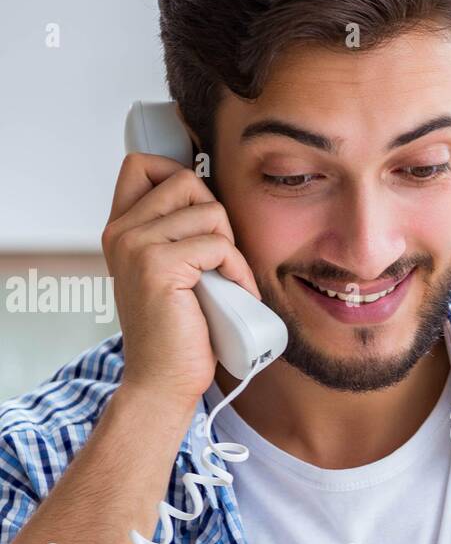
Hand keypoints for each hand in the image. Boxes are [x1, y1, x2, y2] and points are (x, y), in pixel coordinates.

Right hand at [102, 152, 261, 412]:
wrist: (162, 380)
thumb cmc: (175, 331)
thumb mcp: (168, 272)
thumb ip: (173, 233)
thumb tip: (208, 197)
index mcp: (120, 229)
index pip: (141, 164)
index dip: (178, 174)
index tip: (200, 212)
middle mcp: (121, 232)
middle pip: (185, 181)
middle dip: (215, 215)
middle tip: (218, 258)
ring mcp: (137, 247)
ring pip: (210, 211)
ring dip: (231, 248)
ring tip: (226, 281)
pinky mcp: (160, 266)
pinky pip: (219, 245)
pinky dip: (238, 270)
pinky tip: (234, 294)